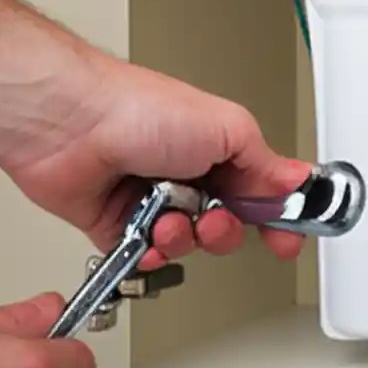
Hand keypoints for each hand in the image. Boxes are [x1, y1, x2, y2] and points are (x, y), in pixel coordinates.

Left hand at [1, 57, 306, 270]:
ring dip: (185, 238)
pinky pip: (150, 259)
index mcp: (222, 151)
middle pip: (231, 227)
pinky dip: (151, 253)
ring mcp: (157, 203)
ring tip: (168, 217)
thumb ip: (267, 163)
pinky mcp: (122, 228)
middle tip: (215, 218)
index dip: (280, 218)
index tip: (289, 239)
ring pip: (191, 245)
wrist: (70, 126)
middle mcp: (191, 177)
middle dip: (226, 231)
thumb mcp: (228, 129)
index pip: (265, 192)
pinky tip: (147, 233)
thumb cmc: (139, 109)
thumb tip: (297, 181)